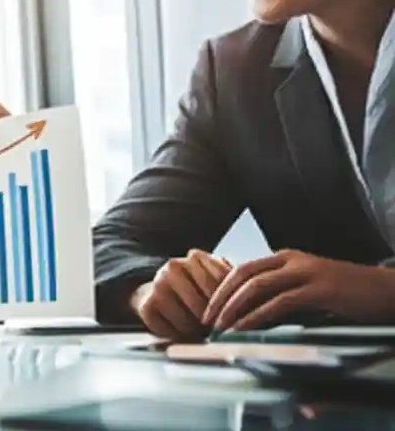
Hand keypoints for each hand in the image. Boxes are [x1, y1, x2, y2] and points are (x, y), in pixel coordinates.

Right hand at [130, 249, 231, 339]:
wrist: (157, 290)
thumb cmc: (196, 288)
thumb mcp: (216, 278)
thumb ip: (234, 285)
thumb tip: (255, 303)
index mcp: (195, 257)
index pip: (222, 288)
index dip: (230, 308)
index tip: (234, 320)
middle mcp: (173, 267)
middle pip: (204, 306)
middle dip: (212, 323)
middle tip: (216, 329)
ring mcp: (157, 285)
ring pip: (187, 321)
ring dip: (196, 332)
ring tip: (199, 330)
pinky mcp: (146, 305)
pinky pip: (169, 330)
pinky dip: (178, 336)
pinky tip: (181, 331)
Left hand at [204, 249, 394, 331]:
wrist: (386, 291)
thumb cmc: (346, 293)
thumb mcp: (307, 288)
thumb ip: (280, 294)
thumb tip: (248, 314)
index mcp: (286, 257)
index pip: (243, 268)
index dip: (222, 288)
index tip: (209, 307)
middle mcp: (291, 260)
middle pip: (243, 275)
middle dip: (221, 298)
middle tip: (207, 318)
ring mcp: (305, 273)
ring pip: (257, 286)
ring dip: (235, 308)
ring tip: (221, 326)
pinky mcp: (319, 290)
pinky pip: (279, 303)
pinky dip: (258, 316)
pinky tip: (246, 328)